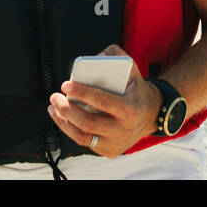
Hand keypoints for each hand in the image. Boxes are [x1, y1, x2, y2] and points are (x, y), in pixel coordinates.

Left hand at [46, 45, 161, 158]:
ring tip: (53, 108)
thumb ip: (116, 56)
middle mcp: (123, 129)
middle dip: (66, 109)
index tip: (66, 85)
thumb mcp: (133, 70)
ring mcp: (116, 143)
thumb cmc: (137, 91)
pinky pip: (85, 143)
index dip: (82, 93)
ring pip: (83, 137)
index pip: (102, 101)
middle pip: (88, 122)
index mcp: (129, 108)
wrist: (152, 115)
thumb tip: (95, 56)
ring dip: (63, 122)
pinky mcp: (110, 150)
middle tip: (55, 97)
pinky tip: (63, 120)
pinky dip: (70, 131)